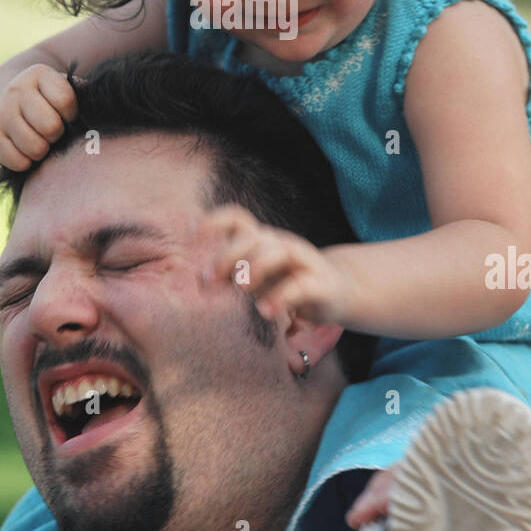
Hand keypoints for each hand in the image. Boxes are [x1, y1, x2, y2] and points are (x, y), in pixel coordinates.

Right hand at [0, 63, 78, 168]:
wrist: (9, 104)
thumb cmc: (48, 102)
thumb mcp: (65, 90)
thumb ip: (83, 95)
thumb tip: (96, 104)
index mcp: (39, 74)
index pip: (66, 101)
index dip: (71, 114)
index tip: (67, 115)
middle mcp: (16, 89)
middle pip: (52, 127)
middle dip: (56, 134)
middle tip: (51, 131)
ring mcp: (1, 112)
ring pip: (36, 148)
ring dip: (42, 150)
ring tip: (38, 140)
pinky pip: (18, 162)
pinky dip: (25, 162)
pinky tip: (23, 149)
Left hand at [195, 204, 355, 324]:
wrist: (340, 292)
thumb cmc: (288, 283)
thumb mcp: (256, 278)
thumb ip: (231, 275)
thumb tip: (200, 279)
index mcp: (263, 240)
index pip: (237, 218)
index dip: (213, 220)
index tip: (190, 233)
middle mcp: (281, 244)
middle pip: (252, 237)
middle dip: (226, 256)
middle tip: (208, 280)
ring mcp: (303, 261)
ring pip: (276, 252)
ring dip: (254, 269)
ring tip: (241, 289)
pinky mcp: (320, 284)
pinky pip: (299, 286)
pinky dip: (280, 298)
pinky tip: (266, 312)